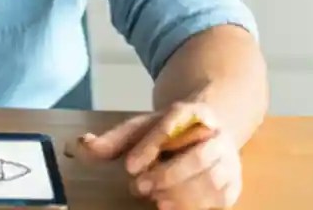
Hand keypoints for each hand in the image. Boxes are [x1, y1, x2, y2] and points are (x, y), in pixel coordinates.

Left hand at [75, 103, 242, 208]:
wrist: (205, 134)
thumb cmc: (167, 134)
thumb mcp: (139, 130)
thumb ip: (111, 140)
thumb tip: (80, 145)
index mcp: (193, 112)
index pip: (174, 123)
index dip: (152, 145)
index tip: (130, 166)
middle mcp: (216, 135)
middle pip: (200, 156)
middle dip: (169, 175)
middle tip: (141, 187)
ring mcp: (229, 161)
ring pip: (212, 180)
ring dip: (182, 195)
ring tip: (156, 201)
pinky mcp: (233, 186)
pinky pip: (219, 200)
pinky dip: (194, 207)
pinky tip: (171, 209)